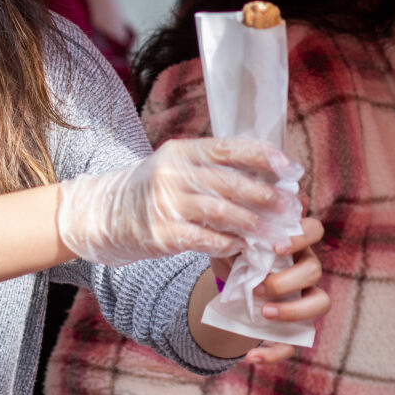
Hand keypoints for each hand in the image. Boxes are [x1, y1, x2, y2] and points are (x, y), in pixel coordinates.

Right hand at [58, 138, 300, 266]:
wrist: (105, 215)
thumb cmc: (152, 190)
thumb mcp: (176, 168)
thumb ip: (212, 169)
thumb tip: (266, 175)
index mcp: (180, 151)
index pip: (227, 148)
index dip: (261, 156)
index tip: (289, 166)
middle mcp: (172, 174)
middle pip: (227, 182)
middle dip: (264, 194)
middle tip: (290, 206)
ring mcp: (164, 204)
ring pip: (218, 212)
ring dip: (252, 223)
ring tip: (275, 232)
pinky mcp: (160, 234)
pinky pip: (202, 239)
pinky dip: (227, 243)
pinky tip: (243, 247)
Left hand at [227, 217, 329, 363]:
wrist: (228, 282)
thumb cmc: (236, 254)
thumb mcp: (233, 243)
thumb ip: (238, 238)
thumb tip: (237, 235)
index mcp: (293, 243)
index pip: (313, 230)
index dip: (301, 237)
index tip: (276, 248)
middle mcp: (305, 267)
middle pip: (314, 270)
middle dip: (286, 282)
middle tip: (257, 289)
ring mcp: (304, 297)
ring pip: (320, 303)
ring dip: (294, 311)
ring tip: (264, 314)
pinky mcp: (294, 326)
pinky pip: (295, 343)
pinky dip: (274, 353)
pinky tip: (251, 357)